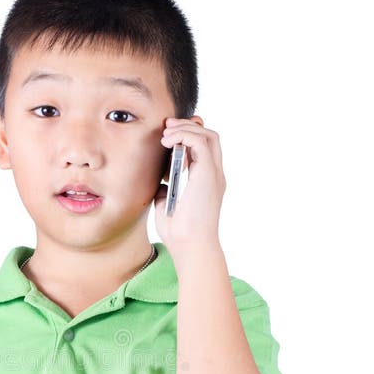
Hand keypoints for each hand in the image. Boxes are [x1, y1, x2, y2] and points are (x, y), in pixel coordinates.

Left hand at [153, 117, 226, 266]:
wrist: (189, 247)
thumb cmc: (179, 234)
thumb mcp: (166, 206)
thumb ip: (165, 191)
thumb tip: (158, 182)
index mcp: (207, 183)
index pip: (204, 149)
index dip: (188, 137)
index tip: (167, 137)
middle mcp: (214, 176)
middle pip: (210, 137)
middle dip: (188, 126)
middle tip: (166, 127)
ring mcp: (214, 174)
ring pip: (209, 135)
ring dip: (186, 128)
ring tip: (166, 133)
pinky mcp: (208, 174)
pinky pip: (201, 142)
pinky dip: (184, 135)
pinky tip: (168, 141)